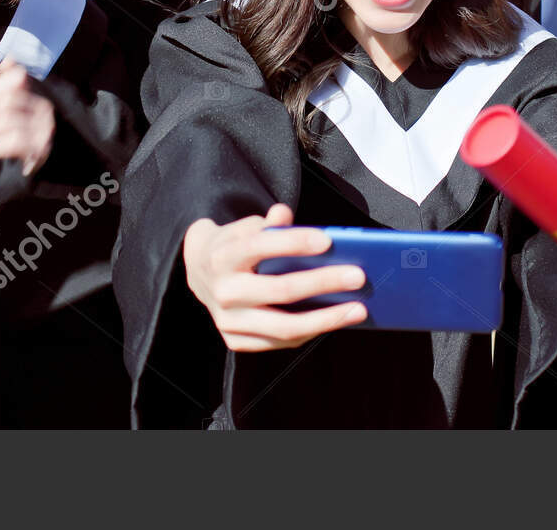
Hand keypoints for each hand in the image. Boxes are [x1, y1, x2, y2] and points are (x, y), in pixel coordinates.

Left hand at [0, 57, 54, 175]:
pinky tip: (4, 150)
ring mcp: (44, 129)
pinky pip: (11, 142)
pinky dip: (0, 148)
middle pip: (6, 101)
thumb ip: (12, 81)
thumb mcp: (19, 104)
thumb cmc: (24, 132)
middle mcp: (45, 109)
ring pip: (5, 122)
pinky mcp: (40, 150)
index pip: (16, 77)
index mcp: (40, 94)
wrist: (42, 164)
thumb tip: (8, 60)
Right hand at [183, 203, 367, 351]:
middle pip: (280, 290)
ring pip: (284, 326)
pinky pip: (280, 342)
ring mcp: (228, 321)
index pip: (261, 246)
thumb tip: (285, 214)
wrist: (199, 270)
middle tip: (358, 277)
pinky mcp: (236, 340)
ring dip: (327, 319)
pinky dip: (311, 332)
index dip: (295, 242)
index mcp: (223, 256)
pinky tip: (335, 321)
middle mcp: (223, 291)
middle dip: (323, 283)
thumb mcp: (246, 227)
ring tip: (358, 309)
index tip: (328, 241)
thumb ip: (269, 223)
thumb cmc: (234, 246)